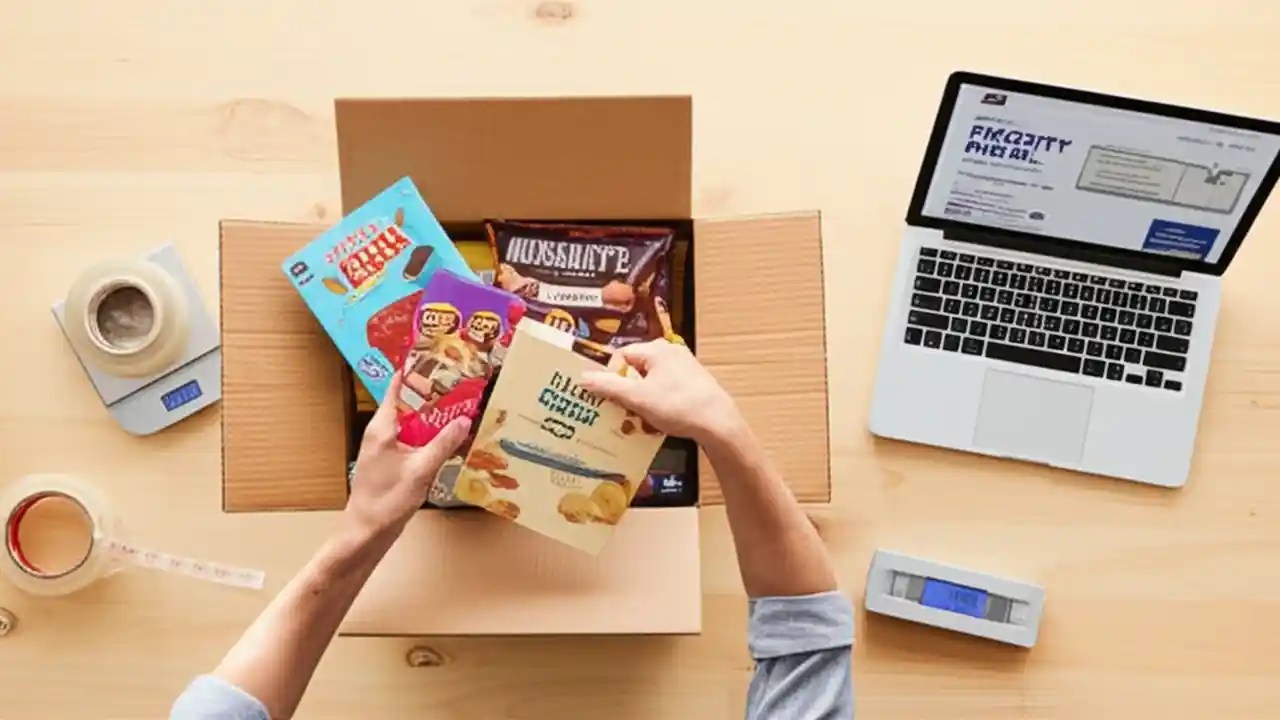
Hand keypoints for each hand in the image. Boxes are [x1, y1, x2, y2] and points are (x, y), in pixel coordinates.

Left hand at [343, 374, 469, 542]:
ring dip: (433, 415)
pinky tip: (448, 437)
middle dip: (432, 392)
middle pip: (408, 402)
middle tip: (460, 381)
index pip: (398, 386)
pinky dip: (430, 434)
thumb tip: (465, 419)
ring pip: (412, 421)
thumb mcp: (421, 470)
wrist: (366, 532)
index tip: (438, 358)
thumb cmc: (387, 501)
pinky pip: (413, 438)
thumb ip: (443, 443)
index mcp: (382, 427)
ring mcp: (385, 446)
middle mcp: (381, 431)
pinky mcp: (391, 461)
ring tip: (460, 405)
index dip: (416, 371)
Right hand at [580, 340, 741, 443]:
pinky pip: (666, 388)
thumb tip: (582, 377)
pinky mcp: (694, 382)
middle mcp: (671, 351)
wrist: (718, 423)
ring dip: (641, 397)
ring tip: (638, 417)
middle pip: (636, 367)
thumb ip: (608, 386)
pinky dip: (658, 401)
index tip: (608, 396)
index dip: (611, 376)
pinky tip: (659, 418)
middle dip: (626, 388)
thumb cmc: (676, 405)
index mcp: (656, 349)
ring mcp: (685, 366)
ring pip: (651, 380)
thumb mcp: (637, 397)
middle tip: (621, 409)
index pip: (622, 355)